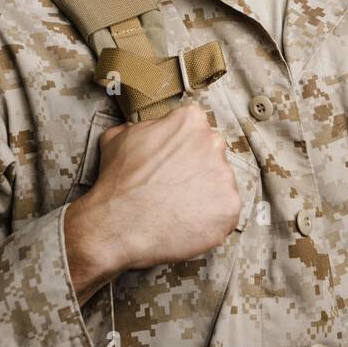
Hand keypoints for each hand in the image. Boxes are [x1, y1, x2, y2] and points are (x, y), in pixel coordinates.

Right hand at [66, 103, 243, 282]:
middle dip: (197, 170)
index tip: (171, 165)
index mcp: (190, 120)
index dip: (182, 149)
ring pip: (220, 184)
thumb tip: (139, 127)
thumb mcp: (117, 138)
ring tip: (178, 209)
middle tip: (174, 188)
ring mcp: (225, 176)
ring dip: (205, 195)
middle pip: (212, 155)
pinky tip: (188, 224)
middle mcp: (213, 143)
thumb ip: (141, 127)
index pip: (196, 129)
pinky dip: (211, 220)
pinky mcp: (230, 207)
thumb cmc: (117, 182)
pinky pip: (226, 212)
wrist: (117, 225)